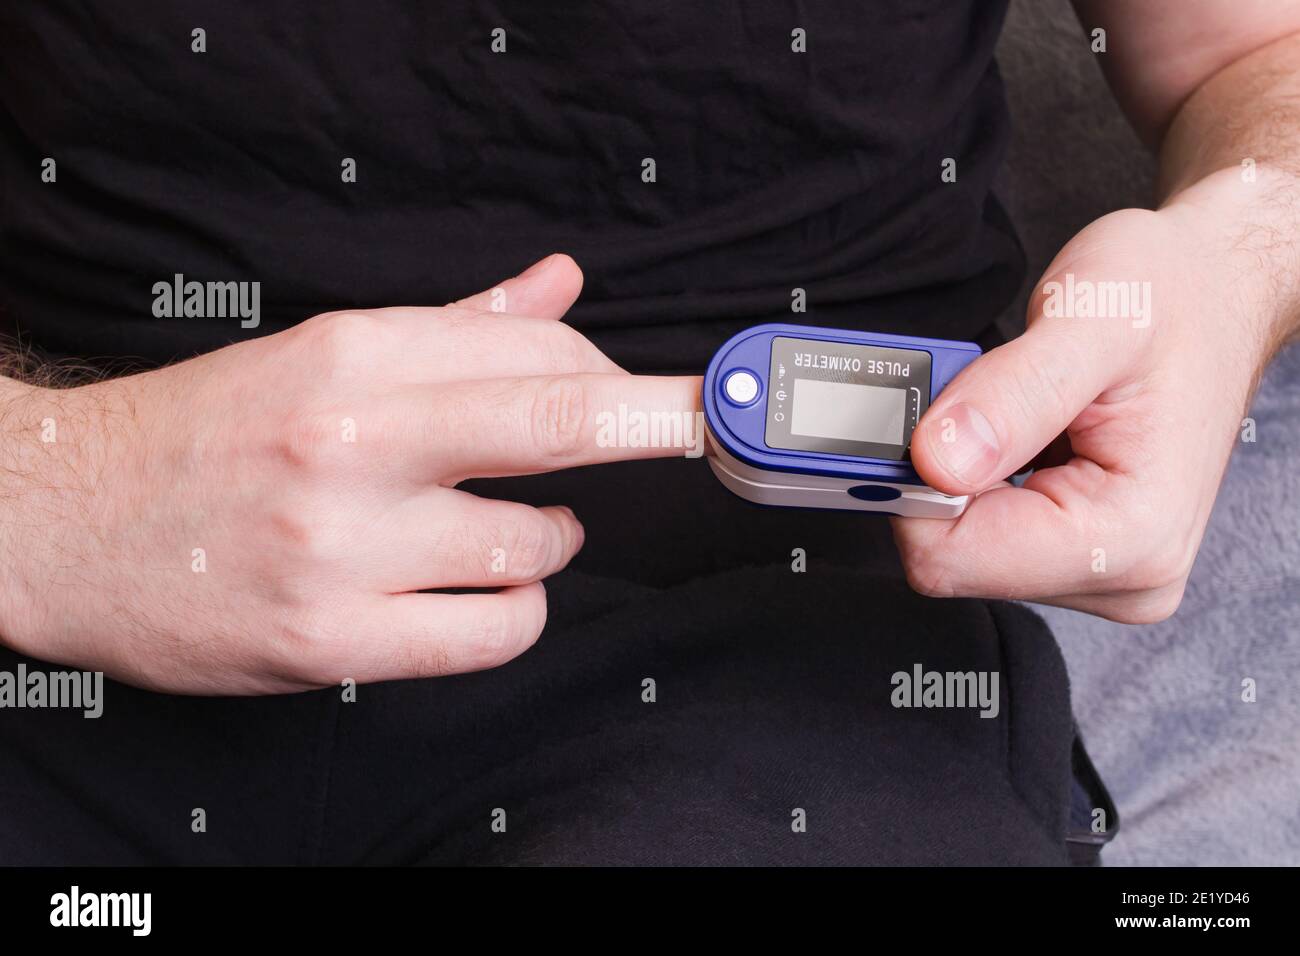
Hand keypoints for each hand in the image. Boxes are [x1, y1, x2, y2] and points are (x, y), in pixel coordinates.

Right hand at [0, 255, 701, 692]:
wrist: (63, 521)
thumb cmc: (205, 432)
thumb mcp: (323, 354)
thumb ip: (456, 325)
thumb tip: (562, 285)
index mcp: (353, 356)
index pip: (535, 353)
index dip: (620, 381)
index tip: (666, 398)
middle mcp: (351, 442)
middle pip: (555, 423)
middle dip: (655, 424)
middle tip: (706, 431)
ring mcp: (340, 548)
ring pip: (532, 544)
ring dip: (553, 540)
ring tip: (518, 530)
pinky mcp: (328, 640)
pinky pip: (488, 635)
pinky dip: (516, 616)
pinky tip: (492, 595)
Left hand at [892, 188, 1288, 622]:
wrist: (1217, 291)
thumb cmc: (1173, 293)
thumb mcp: (1093, 316)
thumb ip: (1013, 393)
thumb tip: (935, 462)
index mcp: (1130, 538)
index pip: (950, 556)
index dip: (917, 482)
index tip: (931, 413)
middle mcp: (1120, 576)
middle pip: (951, 553)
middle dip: (944, 470)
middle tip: (985, 396)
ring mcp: (1100, 572)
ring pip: (959, 542)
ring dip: (963, 469)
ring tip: (1016, 409)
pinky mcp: (1078, 555)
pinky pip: (980, 530)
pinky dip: (978, 475)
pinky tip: (1019, 433)